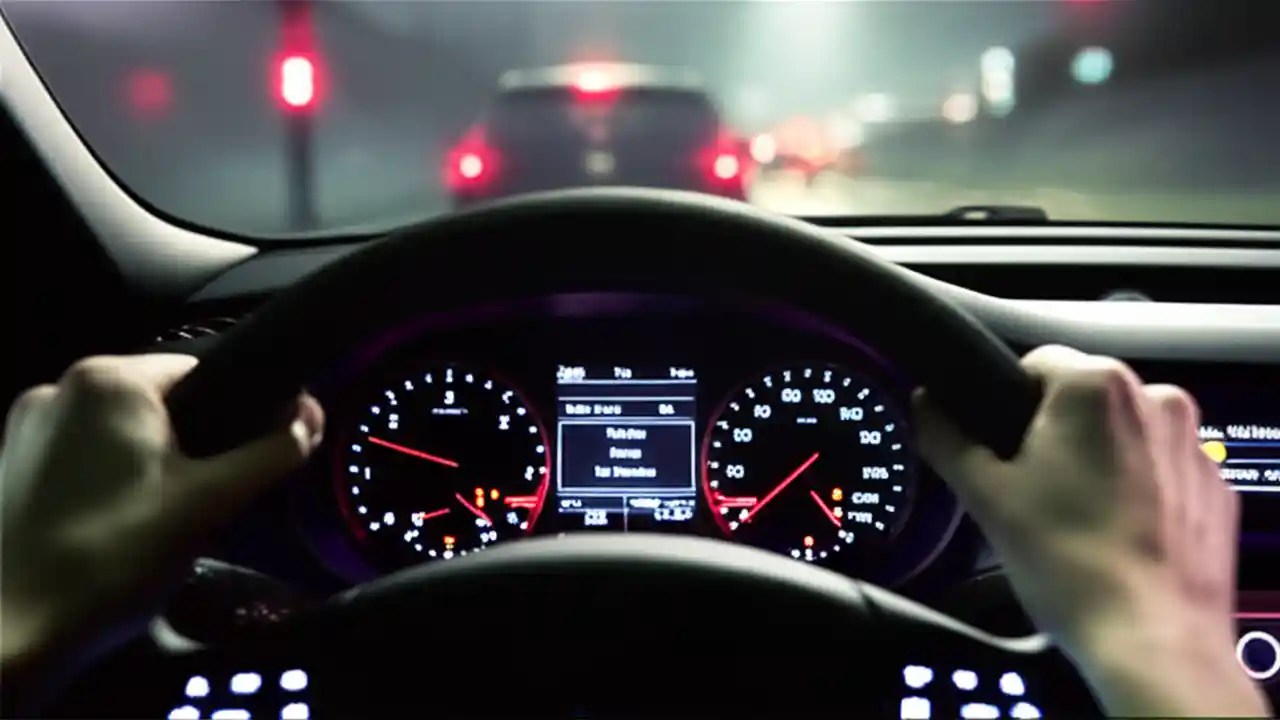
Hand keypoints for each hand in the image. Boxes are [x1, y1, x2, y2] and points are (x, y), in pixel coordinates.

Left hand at [0, 354, 323, 688]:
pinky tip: (120, 524)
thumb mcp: (211, 502)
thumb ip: (271, 453)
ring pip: (123, 431)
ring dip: (152, 464)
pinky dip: (112, 480)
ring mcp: (30, 427)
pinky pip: (86, 454)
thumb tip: (310, 419)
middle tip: (206, 498)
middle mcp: (61, 390)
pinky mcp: (13, 464)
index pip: (204, 371)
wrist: (16, 632)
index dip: (242, 411)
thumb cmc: (110, 559)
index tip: (254, 456)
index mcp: (109, 381)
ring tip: (161, 518)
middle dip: (194, 445)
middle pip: (162, 403)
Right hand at [914, 345, 1267, 717]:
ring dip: (1097, 462)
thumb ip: (946, 437)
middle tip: (1030, 492)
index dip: (1005, 408)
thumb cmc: (1073, 566)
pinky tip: (1112, 533)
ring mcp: (1191, 446)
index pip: (1034, 363)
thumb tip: (925, 407)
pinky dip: (1136, 492)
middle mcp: (1155, 402)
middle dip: (1053, 437)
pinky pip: (1161, 471)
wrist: (1150, 638)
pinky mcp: (1213, 488)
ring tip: (1073, 519)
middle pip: (1081, 400)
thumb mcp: (985, 496)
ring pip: (1123, 435)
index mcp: (1094, 386)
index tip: (1000, 449)